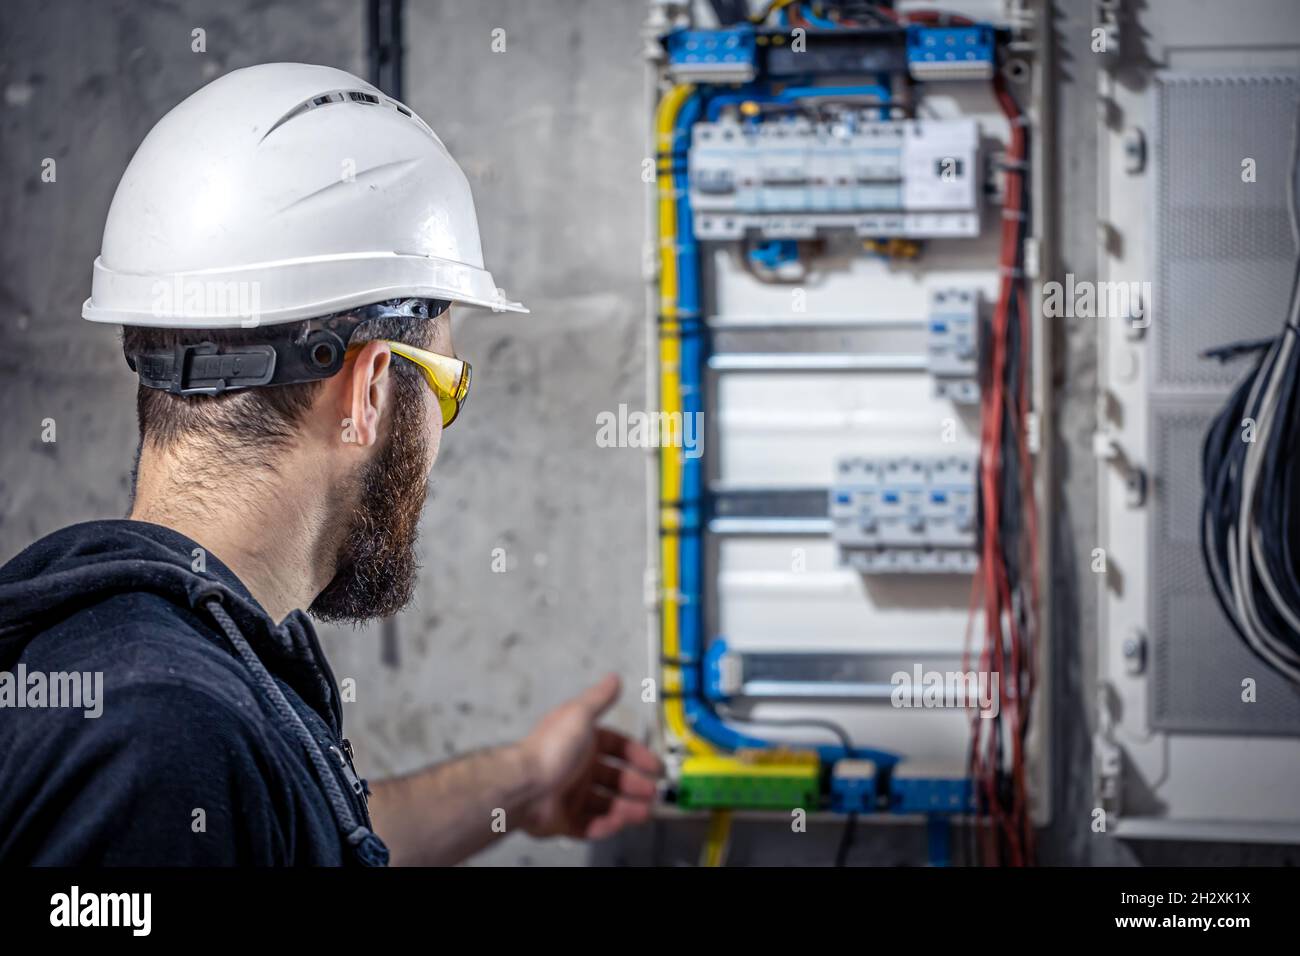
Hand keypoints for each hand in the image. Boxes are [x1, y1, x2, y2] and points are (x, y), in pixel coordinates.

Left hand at [518, 674, 662, 839]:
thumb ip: (599, 698)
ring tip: (643, 812)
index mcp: (581, 743)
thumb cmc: (551, 749)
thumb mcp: (579, 715)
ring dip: (627, 808)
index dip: (637, 755)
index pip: (616, 748)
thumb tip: (613, 678)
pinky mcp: (562, 821)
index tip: (654, 766)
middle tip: (653, 793)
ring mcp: (569, 796)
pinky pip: (589, 826)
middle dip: (636, 785)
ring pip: (605, 804)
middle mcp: (577, 769)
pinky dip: (605, 826)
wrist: (524, 786)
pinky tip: (618, 823)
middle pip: (614, 778)